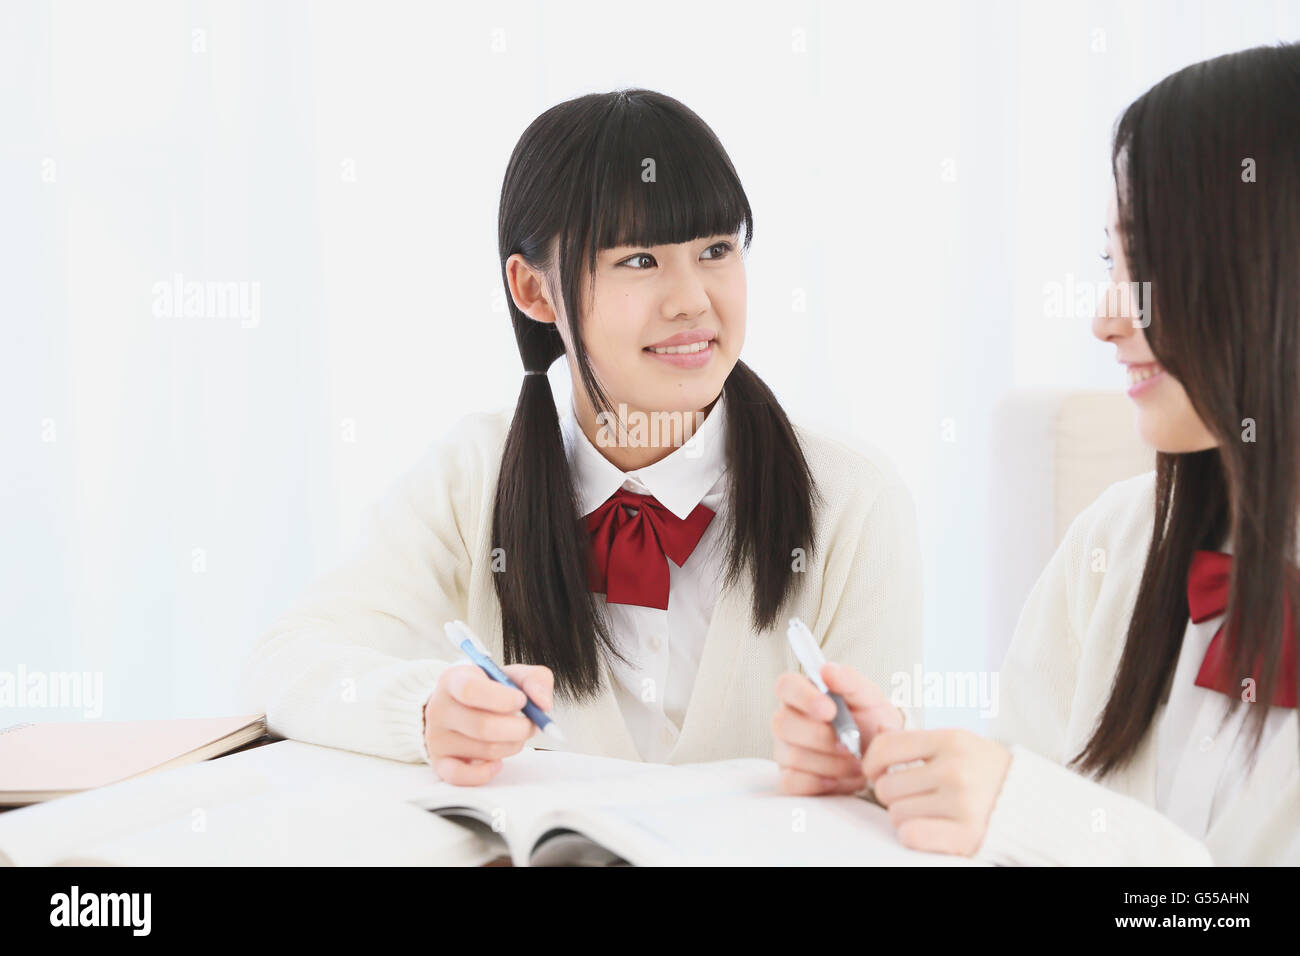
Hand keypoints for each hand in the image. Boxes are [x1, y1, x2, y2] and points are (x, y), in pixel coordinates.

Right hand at [423, 663, 553, 785]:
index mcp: (454, 680)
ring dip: (513, 745)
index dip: (503, 699)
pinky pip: (461, 776)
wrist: (461, 707)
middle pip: (483, 726)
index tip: (522, 701)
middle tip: (532, 724)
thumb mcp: (512, 675)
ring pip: (484, 750)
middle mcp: (439, 708)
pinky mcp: (439, 762)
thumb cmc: (490, 690)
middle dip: (519, 728)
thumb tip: (542, 703)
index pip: (471, 690)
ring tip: (515, 735)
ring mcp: (437, 737)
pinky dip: (486, 772)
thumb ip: (535, 680)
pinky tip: (497, 762)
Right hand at [772, 662, 904, 795]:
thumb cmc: (871, 722)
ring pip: (793, 755)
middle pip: (782, 723)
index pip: (785, 685)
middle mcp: (788, 719)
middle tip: (849, 743)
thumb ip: (850, 681)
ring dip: (830, 762)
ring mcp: (785, 750)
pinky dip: (819, 782)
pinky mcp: (790, 778)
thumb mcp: (870, 698)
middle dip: (821, 736)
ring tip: (854, 762)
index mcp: (803, 694)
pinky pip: (792, 782)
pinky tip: (838, 778)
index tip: (830, 710)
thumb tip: (827, 669)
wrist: (882, 758)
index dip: (803, 697)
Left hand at [863, 728, 1011, 855]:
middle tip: (913, 794)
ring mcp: (962, 803)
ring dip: (905, 815)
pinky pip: (911, 835)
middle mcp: (956, 770)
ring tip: (928, 810)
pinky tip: (929, 827)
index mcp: (951, 741)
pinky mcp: (966, 835)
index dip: (872, 761)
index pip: (887, 747)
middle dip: (893, 793)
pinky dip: (914, 834)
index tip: (875, 770)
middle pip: (886, 786)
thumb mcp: (958, 743)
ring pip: (896, 814)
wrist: (1033, 802)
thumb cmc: (988, 771)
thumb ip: (918, 740)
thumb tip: (878, 735)